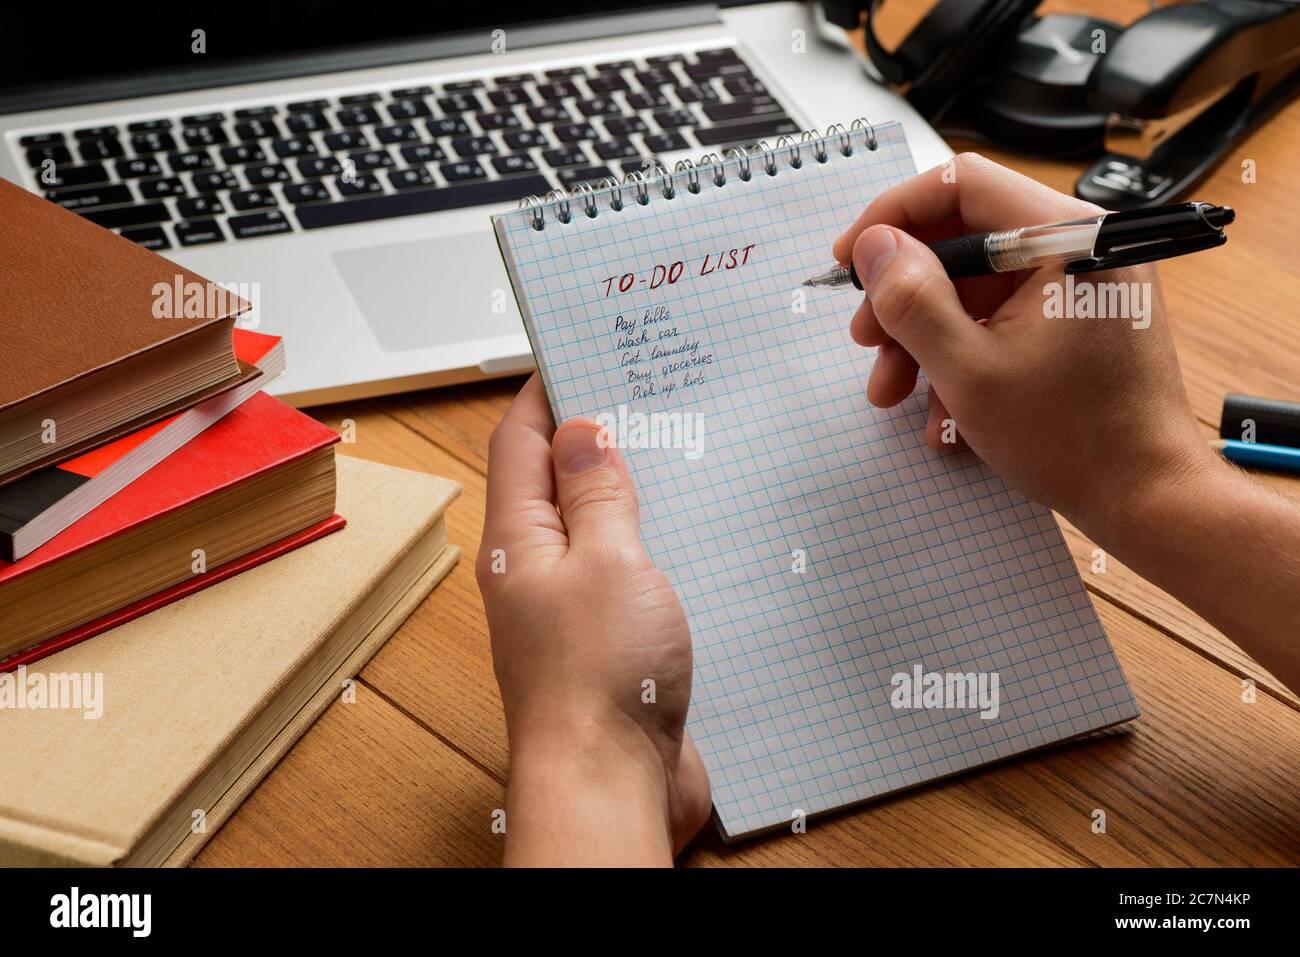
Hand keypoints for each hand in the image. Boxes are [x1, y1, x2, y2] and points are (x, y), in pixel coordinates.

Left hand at [476, 374, 710, 865]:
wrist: (610, 785)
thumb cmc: (598, 681)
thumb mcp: (608, 560)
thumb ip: (597, 493)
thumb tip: (581, 430)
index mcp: (519, 540)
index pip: (520, 442)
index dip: (545, 391)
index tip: (579, 348)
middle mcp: (536, 570)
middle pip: (552, 481)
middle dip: (589, 432)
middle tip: (637, 389)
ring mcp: (571, 608)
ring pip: (592, 527)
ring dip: (621, 487)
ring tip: (667, 446)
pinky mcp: (608, 642)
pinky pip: (623, 572)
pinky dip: (647, 541)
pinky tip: (685, 531)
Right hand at [831, 153, 1217, 544]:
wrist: (1146, 500)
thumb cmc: (1076, 439)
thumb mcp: (970, 370)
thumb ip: (913, 300)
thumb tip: (873, 247)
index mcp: (1068, 238)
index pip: (962, 185)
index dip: (893, 217)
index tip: (851, 259)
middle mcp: (1080, 248)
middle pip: (962, 240)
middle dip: (904, 295)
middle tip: (867, 339)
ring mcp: (1080, 286)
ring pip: (974, 287)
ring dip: (922, 337)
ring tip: (892, 391)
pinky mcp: (1075, 321)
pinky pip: (999, 320)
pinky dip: (960, 357)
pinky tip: (938, 411)